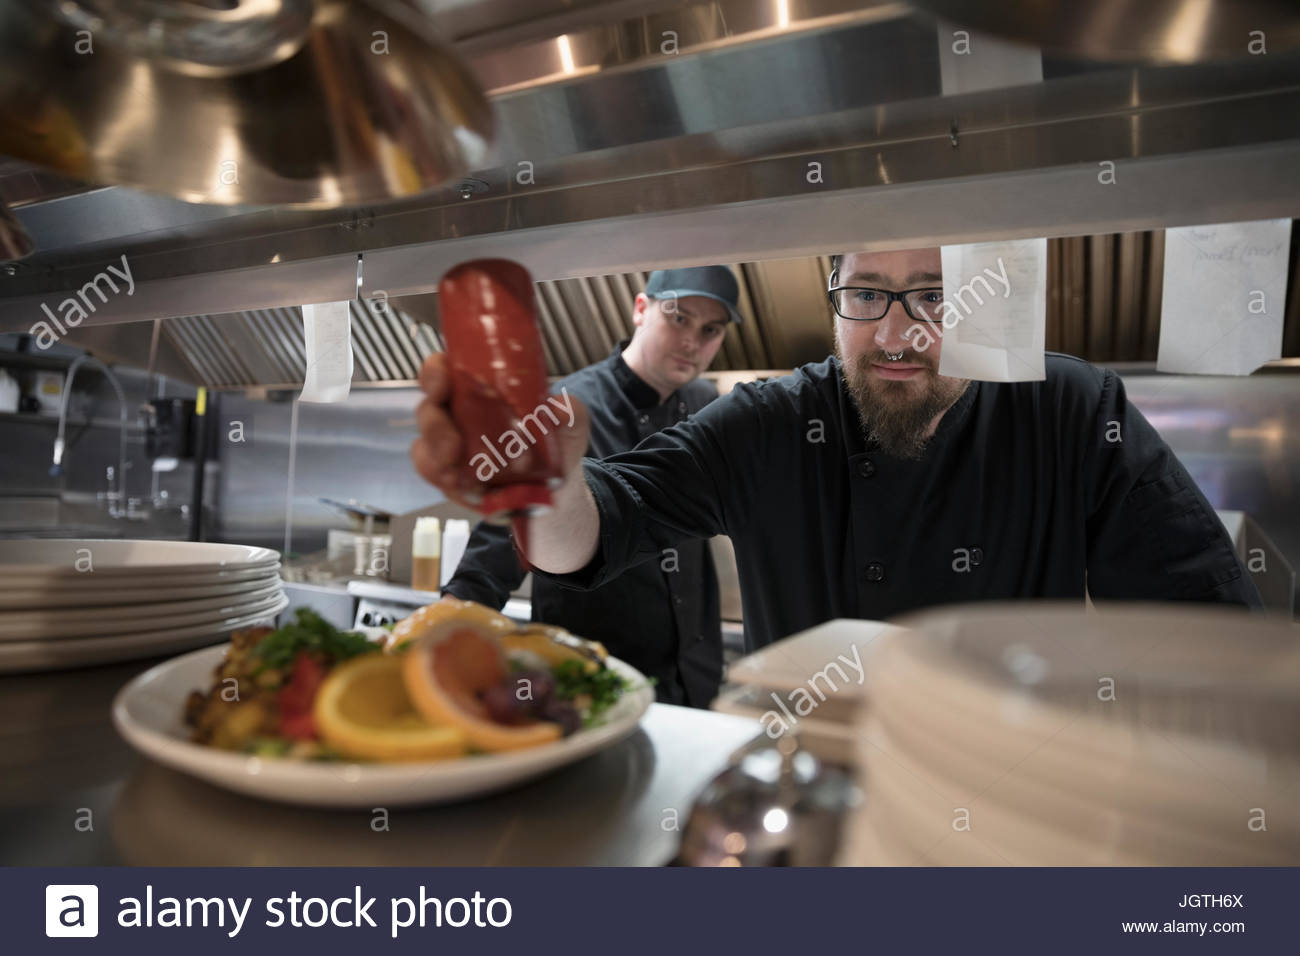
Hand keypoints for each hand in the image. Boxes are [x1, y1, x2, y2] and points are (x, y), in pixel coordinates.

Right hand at [410, 353, 589, 508]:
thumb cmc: (555, 443)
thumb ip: (570, 413)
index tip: (442, 380)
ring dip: (436, 457)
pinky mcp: (450, 476)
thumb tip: (559, 408)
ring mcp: (450, 446)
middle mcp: (457, 413)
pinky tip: (461, 486)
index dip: (435, 371)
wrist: (557, 489)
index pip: (444, 370)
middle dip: (433, 423)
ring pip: (424, 445)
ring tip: (456, 471)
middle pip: (428, 408)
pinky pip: (434, 475)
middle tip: (452, 443)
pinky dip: (443, 480)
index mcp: (478, 388)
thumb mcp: (571, 423)